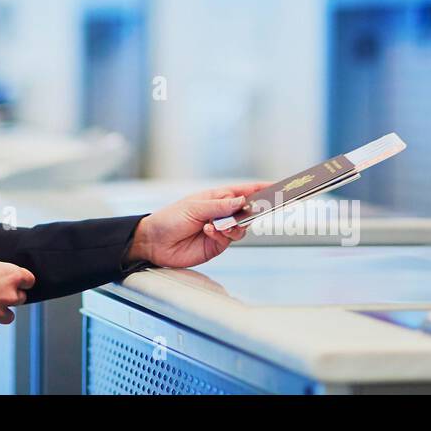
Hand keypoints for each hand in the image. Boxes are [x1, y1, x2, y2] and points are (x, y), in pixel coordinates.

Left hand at [125, 181, 273, 268]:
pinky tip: (210, 231)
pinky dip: (224, 234)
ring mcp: (221, 229)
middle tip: (262, 208)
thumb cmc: (169, 219)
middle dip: (255, 208)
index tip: (276, 186)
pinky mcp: (218, 245)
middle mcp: (221, 213)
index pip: (242, 191)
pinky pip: (230, 238)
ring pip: (241, 226)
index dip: (259, 188)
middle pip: (247, 210)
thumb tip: (241, 201)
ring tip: (218, 224)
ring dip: (233, 224)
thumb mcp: (193, 207)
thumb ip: (219, 206)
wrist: (154, 243)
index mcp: (215, 197)